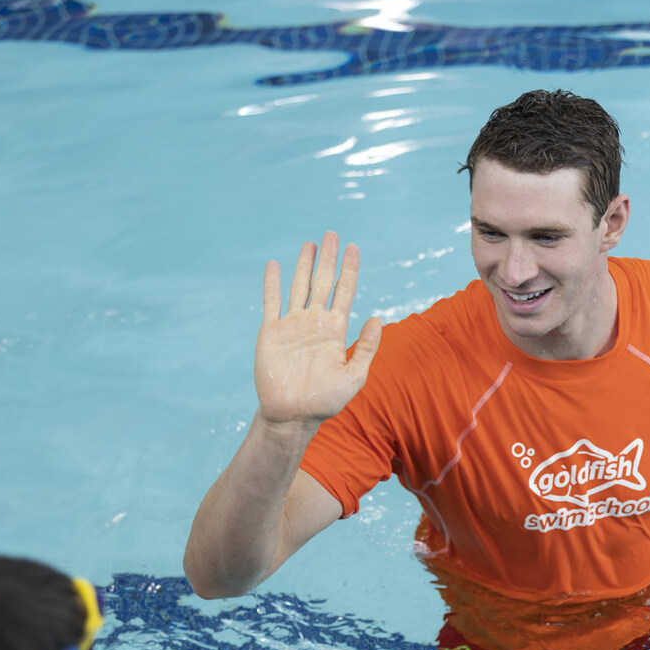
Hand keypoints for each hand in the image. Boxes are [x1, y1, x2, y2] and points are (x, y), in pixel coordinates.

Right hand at [255, 232, 383, 427]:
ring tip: (309, 243)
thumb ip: (366, 347)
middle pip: (322, 282)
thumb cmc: (325, 401)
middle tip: (331, 234)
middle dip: (328, 259)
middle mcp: (315, 323)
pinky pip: (272, 302)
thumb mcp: (354, 376)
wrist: (293, 415)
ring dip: (303, 264)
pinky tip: (275, 265)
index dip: (350, 270)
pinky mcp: (271, 332)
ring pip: (299, 287)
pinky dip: (273, 283)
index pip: (344, 292)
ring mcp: (292, 325)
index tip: (354, 248)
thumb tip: (378, 318)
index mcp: (335, 330)